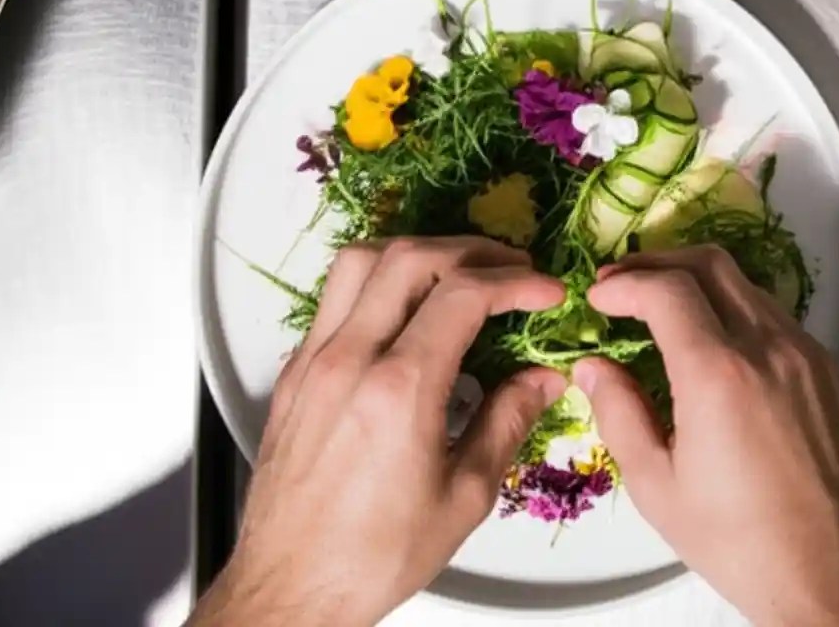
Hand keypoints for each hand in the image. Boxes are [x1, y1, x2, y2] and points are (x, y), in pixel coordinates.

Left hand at [189, 237, 565, 626]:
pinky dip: (377, 283)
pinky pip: (333, 299)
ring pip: (359, 262)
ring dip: (416, 253)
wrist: (291, 586)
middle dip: (472, 252)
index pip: (462, 294)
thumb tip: (544, 378)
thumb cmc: (376, 555)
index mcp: (397, 388)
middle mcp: (348, 360)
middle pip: (410, 258)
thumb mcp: (464, 496)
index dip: (515, 281)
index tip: (547, 292)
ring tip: (457, 271)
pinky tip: (405, 312)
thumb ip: (507, 421)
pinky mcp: (293, 375)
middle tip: (512, 270)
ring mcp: (312, 361)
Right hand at [575, 246, 838, 625]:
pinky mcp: (829, 373)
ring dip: (699, 284)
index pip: (666, 289)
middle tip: (623, 284)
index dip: (624, 282)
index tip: (598, 296)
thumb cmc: (739, 541)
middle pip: (711, 265)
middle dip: (658, 263)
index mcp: (719, 374)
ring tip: (663, 312)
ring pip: (747, 287)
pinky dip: (735, 311)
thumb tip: (592, 368)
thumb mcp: (656, 485)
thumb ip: (618, 413)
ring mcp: (808, 356)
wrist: (833, 574)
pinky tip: (713, 345)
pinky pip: (775, 317)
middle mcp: (769, 349)